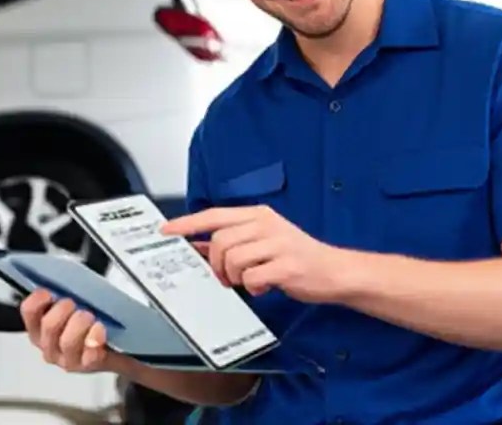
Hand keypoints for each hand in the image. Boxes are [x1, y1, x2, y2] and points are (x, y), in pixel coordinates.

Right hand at [20, 289, 116, 373]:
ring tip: (90, 316)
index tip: (48, 292)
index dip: (37, 300)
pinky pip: (89, 355)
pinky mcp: (87, 366)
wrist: (116, 347)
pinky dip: (95, 340)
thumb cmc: (91, 322)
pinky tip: (100, 330)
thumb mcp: (77, 304)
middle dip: (62, 311)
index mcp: (40, 326)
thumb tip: (67, 278)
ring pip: (67, 341)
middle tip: (74, 303)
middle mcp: (49, 344)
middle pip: (48, 326)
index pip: (29, 311)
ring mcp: (67, 358)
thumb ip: (67, 293)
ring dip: (80, 325)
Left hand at [161, 205, 350, 302]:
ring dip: (235, 277)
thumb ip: (233, 241)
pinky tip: (266, 287)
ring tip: (250, 281)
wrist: (334, 271)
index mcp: (260, 215)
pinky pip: (252, 278)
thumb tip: (199, 244)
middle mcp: (267, 224)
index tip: (167, 230)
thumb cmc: (298, 257)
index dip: (188, 223)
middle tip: (228, 277)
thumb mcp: (264, 242)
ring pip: (232, 260)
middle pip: (220, 241)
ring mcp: (278, 243)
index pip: (215, 215)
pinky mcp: (286, 265)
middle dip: (217, 265)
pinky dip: (254, 288)